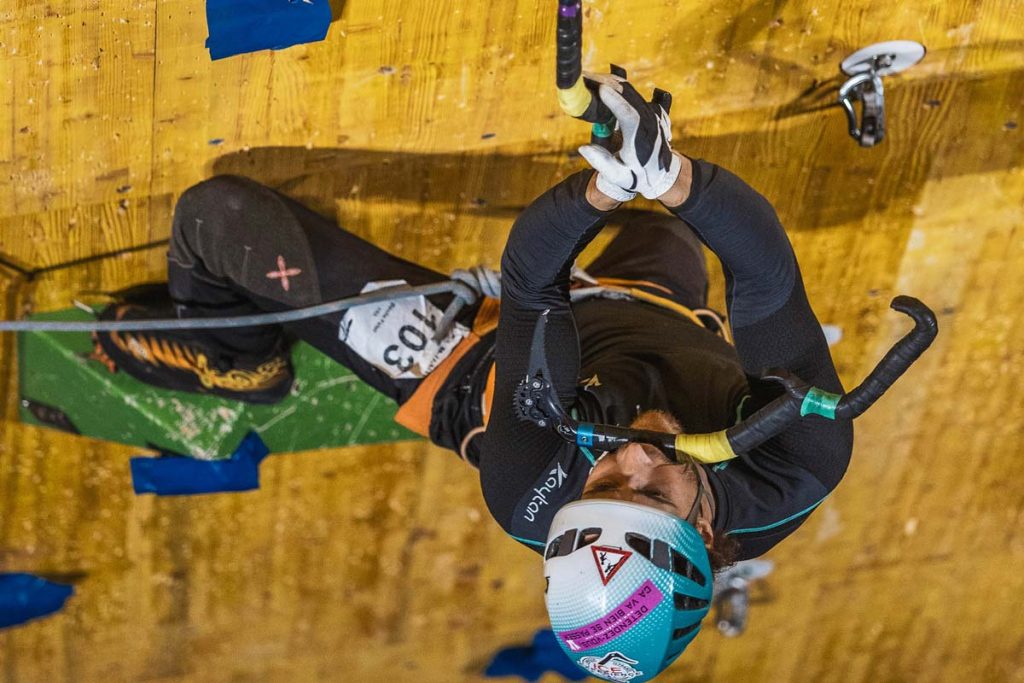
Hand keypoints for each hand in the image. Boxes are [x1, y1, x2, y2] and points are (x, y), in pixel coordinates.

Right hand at [577, 78, 680, 200]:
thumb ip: (602, 163)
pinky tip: (603, 82)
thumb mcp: (618, 176)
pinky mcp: (649, 110)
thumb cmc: (637, 176)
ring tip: (589, 78)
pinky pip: (632, 93)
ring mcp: (651, 114)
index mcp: (640, 140)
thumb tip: (583, 148)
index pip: (629, 116)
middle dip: (607, 84)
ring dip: (610, 82)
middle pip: (629, 96)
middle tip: (585, 78)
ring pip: (631, 91)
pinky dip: (617, 86)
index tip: (601, 90)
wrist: (661, 173)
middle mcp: (648, 123)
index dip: (616, 102)